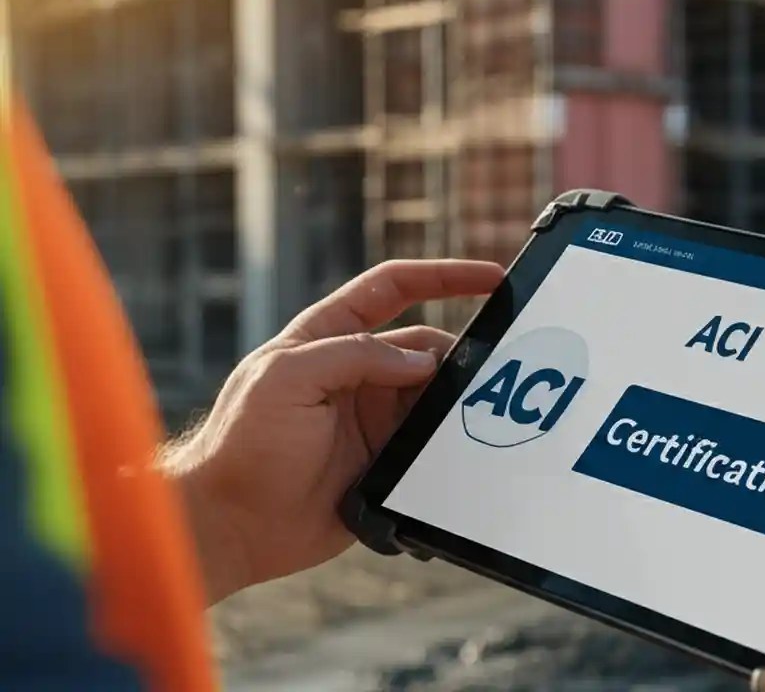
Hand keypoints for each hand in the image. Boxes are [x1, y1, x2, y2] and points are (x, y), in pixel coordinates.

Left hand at [160, 259, 504, 603]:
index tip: (491, 277)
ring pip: (434, 395)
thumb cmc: (241, 444)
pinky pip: (432, 443)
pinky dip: (453, 441)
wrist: (231, 525)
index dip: (442, 277)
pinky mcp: (385, 462)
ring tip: (484, 409)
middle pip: (425, 346)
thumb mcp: (285, 379)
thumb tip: (420, 360)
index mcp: (327, 338)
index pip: (392, 290)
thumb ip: (352, 354)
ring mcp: (373, 418)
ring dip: (458, 398)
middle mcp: (356, 373)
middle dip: (460, 350)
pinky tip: (468, 446)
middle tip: (495, 367)